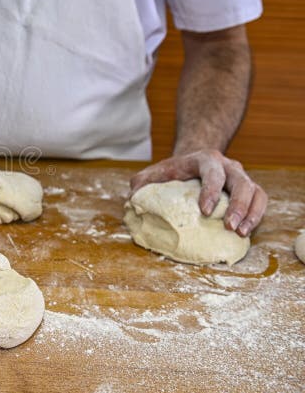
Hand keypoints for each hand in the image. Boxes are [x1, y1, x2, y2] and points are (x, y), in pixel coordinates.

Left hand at [129, 149, 266, 236]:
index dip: (211, 191)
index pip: (212, 173)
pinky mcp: (250, 190)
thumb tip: (131, 198)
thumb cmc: (173, 172)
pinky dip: (256, 217)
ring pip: (256, 192)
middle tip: (229, 226)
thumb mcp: (155, 173)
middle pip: (241, 182)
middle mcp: (229, 166)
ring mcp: (242, 177)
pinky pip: (260, 202)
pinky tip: (246, 233)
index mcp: (206, 159)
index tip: (205, 211)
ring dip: (251, 214)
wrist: (195, 163)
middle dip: (237, 205)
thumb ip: (142, 183)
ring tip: (241, 233)